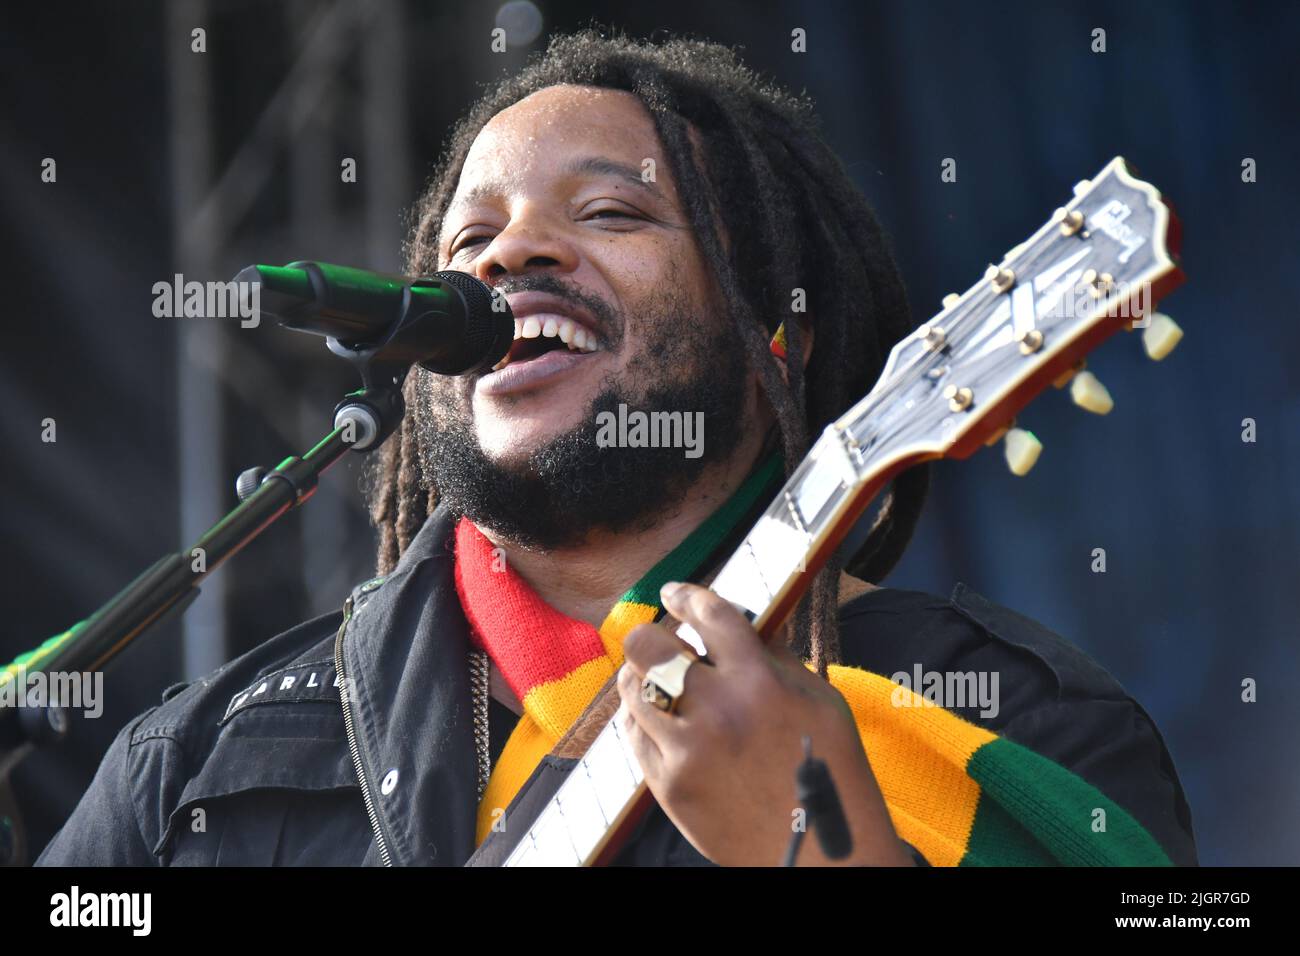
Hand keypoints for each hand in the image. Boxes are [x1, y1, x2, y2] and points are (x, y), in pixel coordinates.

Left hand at [616, 581, 912, 865]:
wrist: (821, 857)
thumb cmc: (830, 774)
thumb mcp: (821, 701)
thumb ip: (778, 656)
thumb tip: (749, 621)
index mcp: (759, 681)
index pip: (708, 615)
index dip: (684, 596)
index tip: (673, 593)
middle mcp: (716, 710)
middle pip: (649, 648)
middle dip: (650, 636)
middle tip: (661, 641)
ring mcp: (686, 751)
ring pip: (633, 690)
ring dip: (643, 678)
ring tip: (659, 681)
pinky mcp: (668, 785)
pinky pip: (633, 736)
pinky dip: (641, 720)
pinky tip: (658, 719)